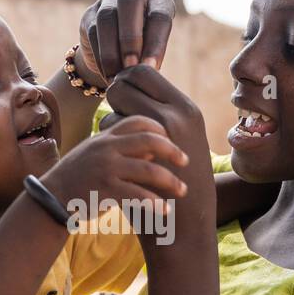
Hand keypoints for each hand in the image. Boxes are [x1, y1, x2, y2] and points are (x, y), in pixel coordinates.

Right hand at [41, 115, 188, 213]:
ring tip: (182, 190)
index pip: (138, 121)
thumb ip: (121, 148)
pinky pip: (137, 195)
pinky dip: (154, 204)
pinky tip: (164, 211)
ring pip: (148, 169)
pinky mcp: (105, 190)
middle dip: (172, 150)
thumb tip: (154, 151)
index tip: (173, 140)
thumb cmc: (77, 178)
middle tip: (186, 161)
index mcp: (105, 136)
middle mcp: (106, 148)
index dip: (159, 128)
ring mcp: (106, 168)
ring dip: (170, 181)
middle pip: (149, 140)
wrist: (51, 198)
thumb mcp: (95, 154)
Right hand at [79, 0, 175, 83]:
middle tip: (131, 66)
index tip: (152, 68)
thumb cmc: (146, 50)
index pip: (160, 15)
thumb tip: (147, 70)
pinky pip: (93, 32)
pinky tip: (107, 74)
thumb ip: (152, 54)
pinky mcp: (90, 14)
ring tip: (117, 76)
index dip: (156, 42)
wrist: (119, 50)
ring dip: (112, 50)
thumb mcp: (155, 49)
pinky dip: (100, 56)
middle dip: (130, 36)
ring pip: (106, 17)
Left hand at [105, 65, 214, 232]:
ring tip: (122, 138)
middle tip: (116, 112)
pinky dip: (106, 137)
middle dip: (115, 95)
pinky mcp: (138, 147)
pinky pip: (108, 125)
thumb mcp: (184, 139)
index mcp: (187, 108)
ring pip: (114, 102)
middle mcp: (176, 113)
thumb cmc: (182, 181)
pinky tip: (117, 155)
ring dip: (111, 115)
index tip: (123, 96)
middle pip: (124, 81)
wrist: (184, 222)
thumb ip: (164, 115)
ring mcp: (157, 129)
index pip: (145, 71)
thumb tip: (131, 87)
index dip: (128, 79)